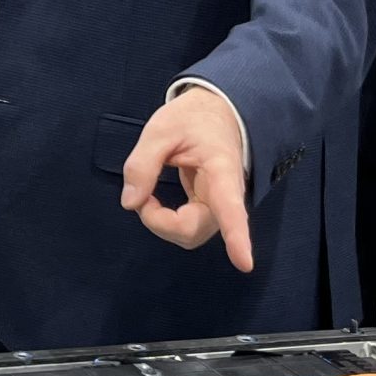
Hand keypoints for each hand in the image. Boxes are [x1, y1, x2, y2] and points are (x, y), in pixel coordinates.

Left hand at [121, 87, 252, 271]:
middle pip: (195, 229)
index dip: (237, 236)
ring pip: (190, 233)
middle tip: (140, 196)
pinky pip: (187, 227)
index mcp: (222, 169)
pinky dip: (165, 220)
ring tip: (147, 195)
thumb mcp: (161, 130)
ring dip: (162, 223)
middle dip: (161, 223)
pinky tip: (154, 202)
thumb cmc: (193, 119)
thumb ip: (142, 164)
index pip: (231, 207)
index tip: (244, 264)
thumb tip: (131, 203)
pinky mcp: (209, 209)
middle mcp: (226, 194)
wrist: (217, 112)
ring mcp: (218, 205)